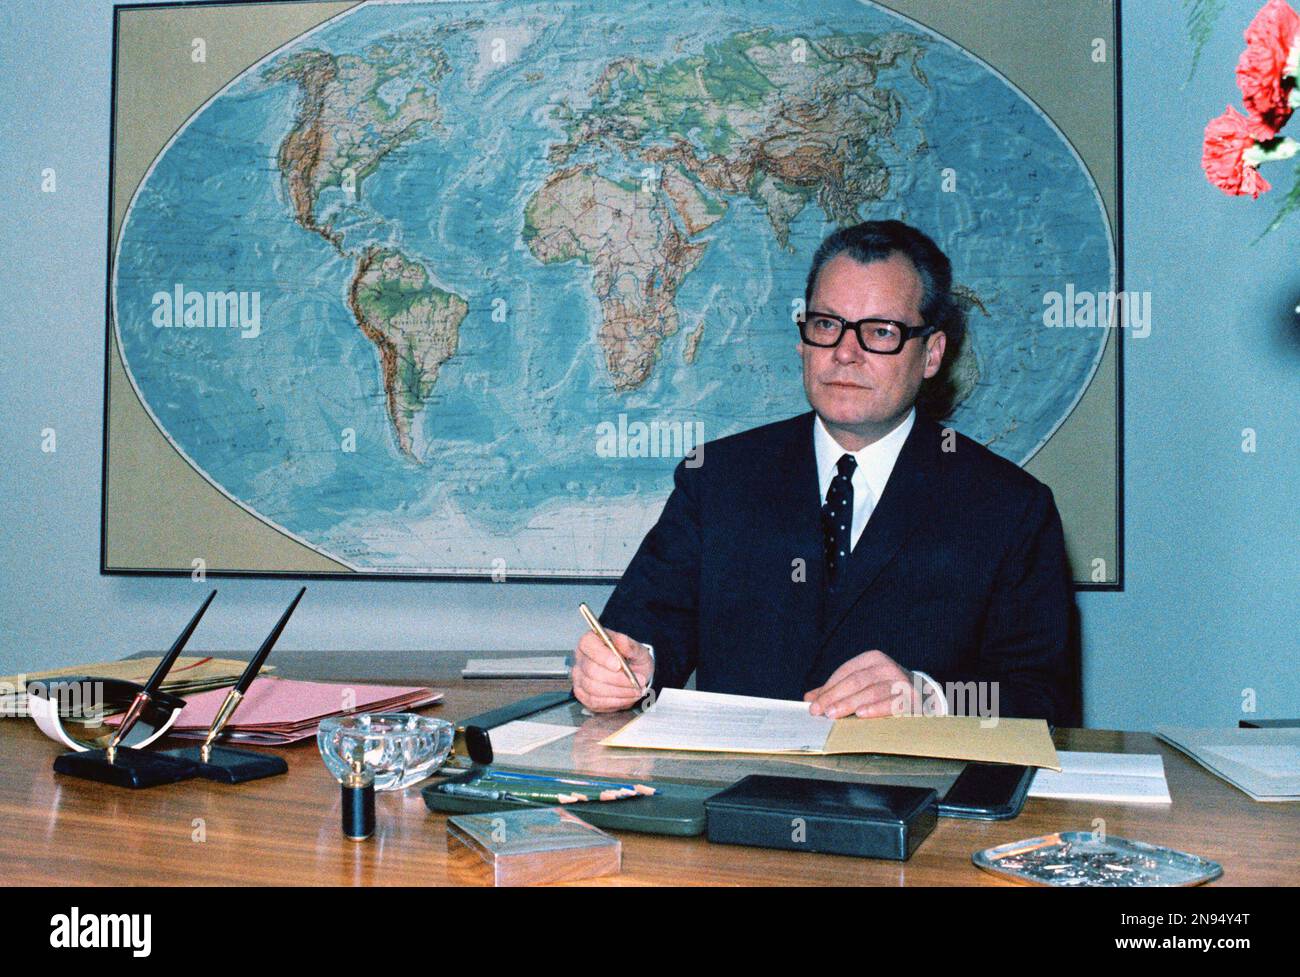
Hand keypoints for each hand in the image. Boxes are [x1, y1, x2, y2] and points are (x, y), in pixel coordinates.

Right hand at [572, 627, 653, 712]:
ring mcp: (579, 678)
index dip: (602, 656)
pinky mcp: (582, 695)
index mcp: (590, 641)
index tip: (619, 665)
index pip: (588, 644)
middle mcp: (581, 658)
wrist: (634, 675)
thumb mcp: (638, 650)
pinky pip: (595, 702)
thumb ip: (631, 646)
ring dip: (619, 692)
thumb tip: (622, 642)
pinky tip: (627, 698)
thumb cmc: (633, 660)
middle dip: (617, 679)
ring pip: (594, 689)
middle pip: (592, 671)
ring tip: (636, 690)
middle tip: (638, 681)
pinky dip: (614, 702)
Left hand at [804, 649, 920, 718]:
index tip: (813, 704)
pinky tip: (861, 715)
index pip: (845, 672)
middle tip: (819, 712)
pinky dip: (875, 709)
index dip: (828, 688)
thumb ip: (837, 690)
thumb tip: (809, 698)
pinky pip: (891, 703)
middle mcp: (887, 667)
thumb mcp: (863, 684)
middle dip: (834, 697)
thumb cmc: (885, 690)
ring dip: (850, 703)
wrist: (923, 697)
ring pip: (871, 691)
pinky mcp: (911, 698)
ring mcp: (901, 681)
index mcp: (873, 659)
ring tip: (833, 714)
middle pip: (856, 681)